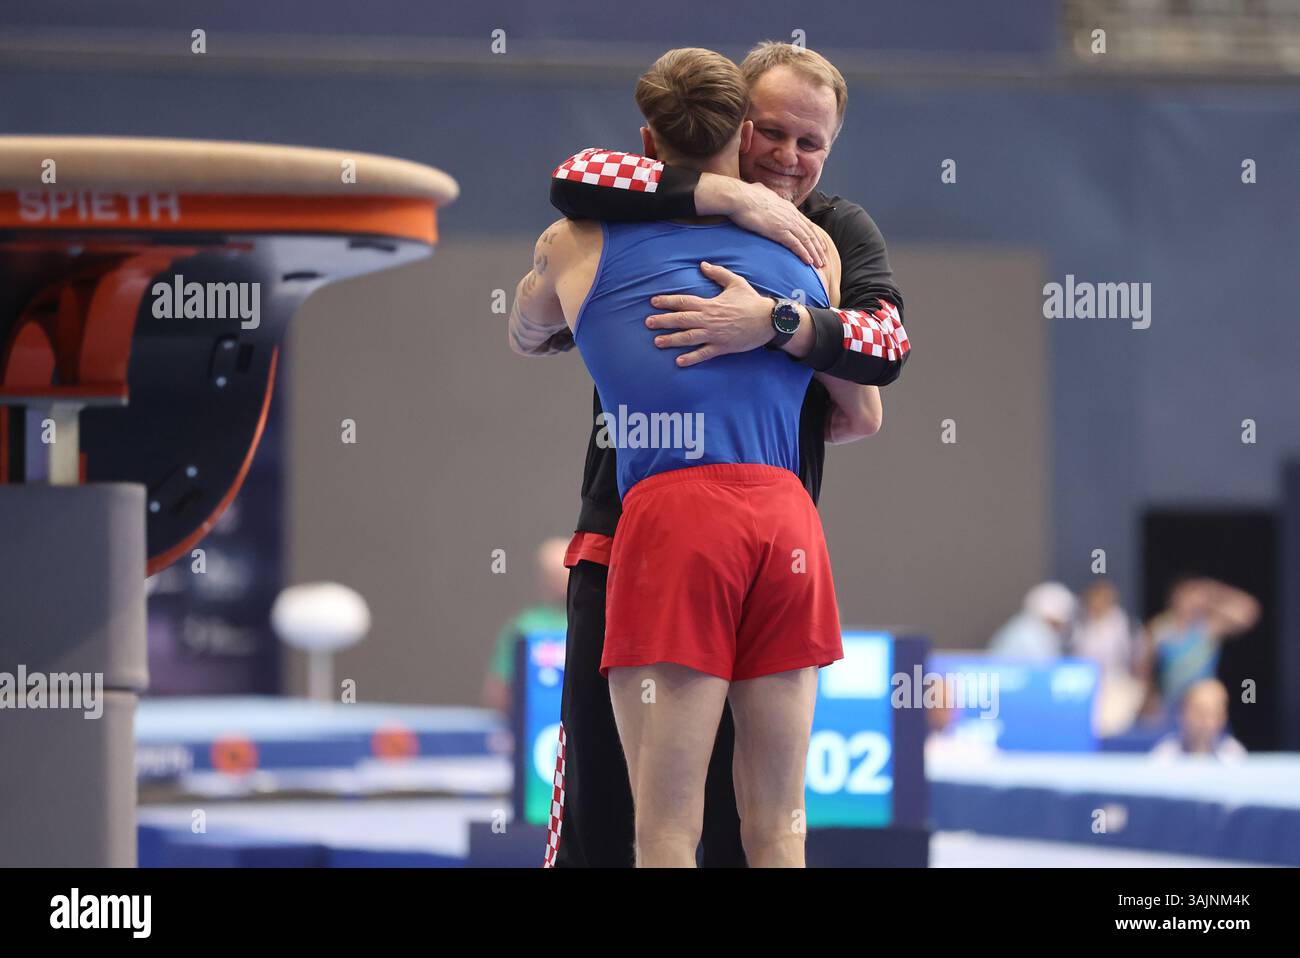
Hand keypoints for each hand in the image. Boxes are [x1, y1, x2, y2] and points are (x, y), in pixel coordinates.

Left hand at [647, 262, 772, 366]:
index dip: (667, 302)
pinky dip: (691, 358)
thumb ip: (718, 273)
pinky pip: (703, 353)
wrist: (769, 320)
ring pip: (688, 337)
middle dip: (663, 321)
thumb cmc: (752, 301)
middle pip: (681, 320)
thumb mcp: (736, 282)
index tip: (653, 302)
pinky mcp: (722, 347)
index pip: (684, 301)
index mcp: (710, 304)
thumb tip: (702, 265)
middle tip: (648, 323)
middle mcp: (709, 320)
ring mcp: (715, 334)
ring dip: (672, 340)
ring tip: (657, 342)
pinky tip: (679, 362)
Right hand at [724, 178, 826, 267]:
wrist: (739, 197)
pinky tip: (808, 262)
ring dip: (814, 253)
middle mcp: (791, 214)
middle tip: (823, 259)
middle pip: (810, 233)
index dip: (814, 235)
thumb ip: (764, 193)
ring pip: (806, 240)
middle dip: (818, 247)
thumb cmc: (745, 195)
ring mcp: (786, 223)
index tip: (819, 244)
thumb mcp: (759, 191)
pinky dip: (804, 254)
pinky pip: (796, 245)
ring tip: (819, 264)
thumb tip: (759, 189)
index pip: (806, 223)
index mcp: (787, 207)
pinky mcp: (780, 231)